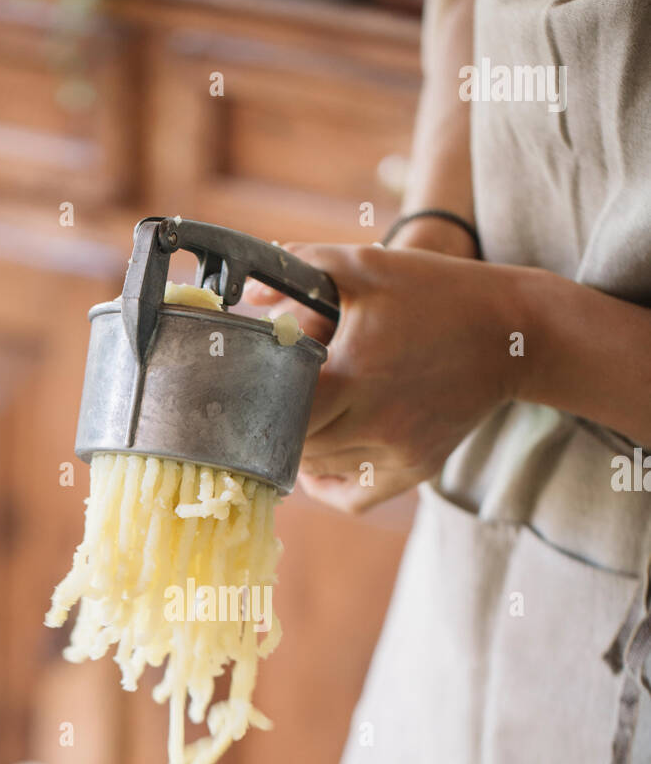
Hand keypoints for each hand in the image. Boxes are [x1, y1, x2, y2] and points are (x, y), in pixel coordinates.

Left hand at [246, 243, 515, 512]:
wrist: (511, 333)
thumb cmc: (437, 292)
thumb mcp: (370, 265)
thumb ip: (305, 268)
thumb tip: (251, 296)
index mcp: (354, 374)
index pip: (279, 410)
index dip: (258, 399)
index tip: (251, 382)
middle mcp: (374, 422)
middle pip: (294, 445)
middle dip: (274, 423)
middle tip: (266, 402)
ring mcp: (398, 452)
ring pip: (319, 471)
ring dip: (298, 449)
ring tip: (295, 419)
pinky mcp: (415, 468)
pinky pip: (353, 498)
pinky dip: (328, 484)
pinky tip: (319, 463)